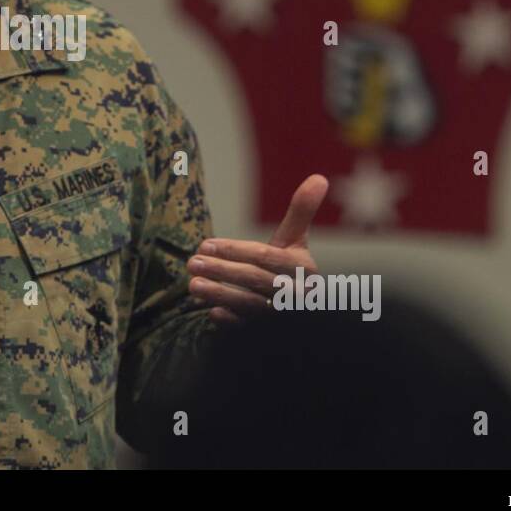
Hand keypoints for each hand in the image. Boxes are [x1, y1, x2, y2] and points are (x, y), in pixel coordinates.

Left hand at [186, 174, 328, 325]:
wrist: (301, 309)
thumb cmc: (291, 270)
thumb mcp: (295, 242)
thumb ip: (301, 212)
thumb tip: (319, 177)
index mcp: (303, 269)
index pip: (266, 257)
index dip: (235, 251)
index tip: (205, 244)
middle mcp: (296, 294)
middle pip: (256, 281)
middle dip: (223, 271)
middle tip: (191, 263)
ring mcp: (283, 316)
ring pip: (251, 306)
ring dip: (220, 296)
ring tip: (192, 286)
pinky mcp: (271, 333)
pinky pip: (251, 330)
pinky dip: (232, 322)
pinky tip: (212, 313)